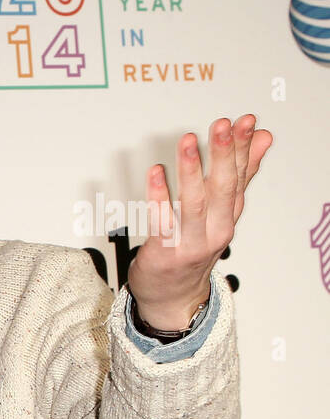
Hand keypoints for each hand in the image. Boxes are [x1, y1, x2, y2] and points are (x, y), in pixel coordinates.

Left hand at [127, 114, 272, 329]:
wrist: (172, 296)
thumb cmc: (193, 250)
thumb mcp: (222, 212)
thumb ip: (240, 174)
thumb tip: (262, 139)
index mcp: (228, 216)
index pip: (239, 177)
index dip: (243, 148)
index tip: (247, 121)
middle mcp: (214, 228)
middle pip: (222, 188)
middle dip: (223, 154)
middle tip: (222, 125)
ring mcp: (190, 241)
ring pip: (194, 202)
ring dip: (191, 170)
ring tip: (189, 141)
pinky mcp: (164, 251)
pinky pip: (162, 221)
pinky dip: (159, 196)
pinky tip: (156, 173)